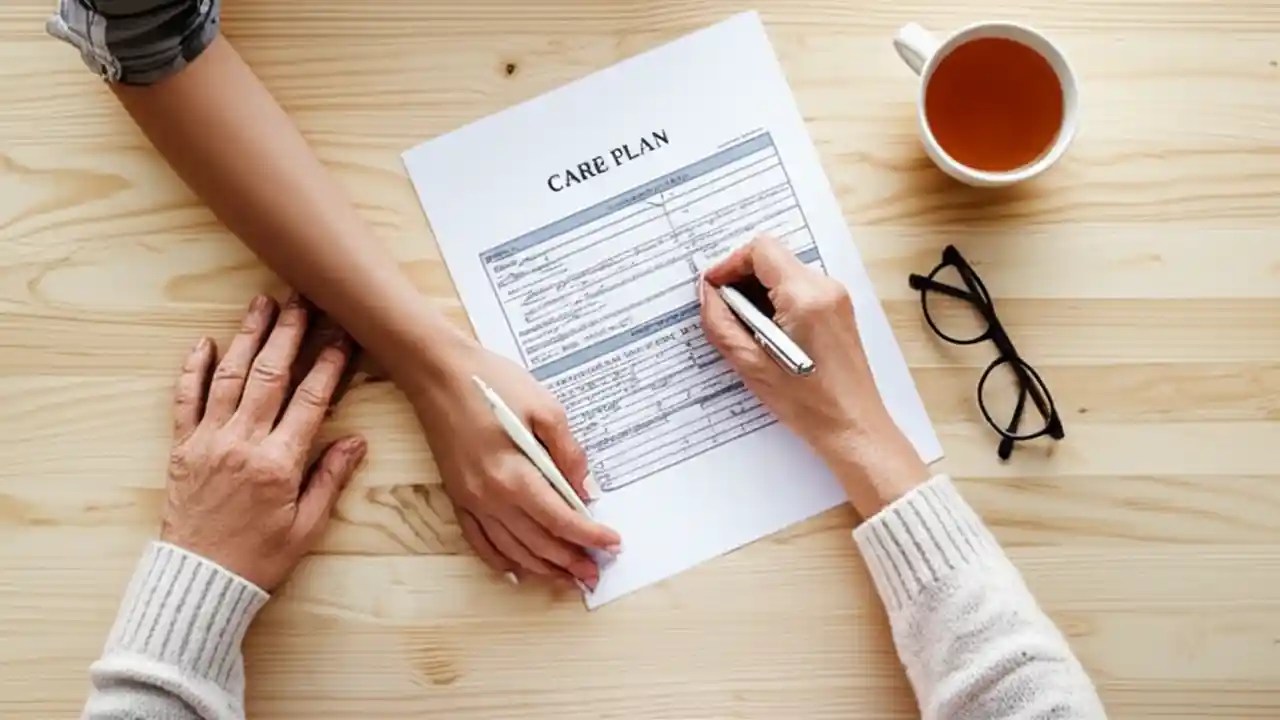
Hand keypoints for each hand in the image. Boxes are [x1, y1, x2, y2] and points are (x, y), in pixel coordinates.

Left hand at [162, 294, 365, 590]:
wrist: (199, 581)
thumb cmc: (259, 558)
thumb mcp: (307, 525)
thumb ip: (330, 478)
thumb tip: (355, 440)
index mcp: (278, 463)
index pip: (310, 400)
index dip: (329, 364)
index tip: (341, 337)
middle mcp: (242, 443)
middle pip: (269, 374)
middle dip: (287, 332)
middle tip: (300, 300)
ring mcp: (208, 441)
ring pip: (229, 376)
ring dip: (247, 336)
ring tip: (261, 304)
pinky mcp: (182, 447)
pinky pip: (186, 398)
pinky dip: (194, 368)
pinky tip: (204, 342)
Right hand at [410, 347, 620, 588]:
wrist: (437, 374)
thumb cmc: (492, 383)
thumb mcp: (545, 407)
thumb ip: (569, 452)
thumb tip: (586, 490)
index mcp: (516, 474)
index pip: (561, 520)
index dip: (590, 537)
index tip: (612, 543)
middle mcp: (491, 496)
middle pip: (538, 543)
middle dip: (571, 562)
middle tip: (595, 574)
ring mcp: (471, 500)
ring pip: (511, 550)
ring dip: (542, 568)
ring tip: (567, 578)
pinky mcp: (457, 497)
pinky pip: (480, 542)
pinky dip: (501, 561)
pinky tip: (518, 571)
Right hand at [699, 236, 927, 515]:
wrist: (853, 427)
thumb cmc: (810, 404)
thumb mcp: (751, 365)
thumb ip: (721, 323)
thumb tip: (706, 294)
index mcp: (804, 297)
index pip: (760, 250)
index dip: (729, 264)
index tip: (713, 288)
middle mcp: (825, 289)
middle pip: (772, 259)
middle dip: (742, 280)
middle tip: (723, 312)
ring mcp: (835, 298)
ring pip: (784, 275)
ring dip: (758, 294)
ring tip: (744, 330)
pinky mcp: (838, 311)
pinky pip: (799, 291)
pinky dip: (775, 303)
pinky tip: (766, 335)